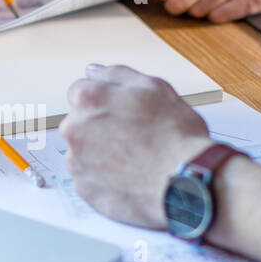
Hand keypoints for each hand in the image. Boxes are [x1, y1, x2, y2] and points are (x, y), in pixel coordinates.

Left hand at [59, 65, 210, 228]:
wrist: (186, 183)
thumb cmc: (175, 136)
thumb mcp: (154, 87)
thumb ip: (116, 75)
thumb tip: (93, 71)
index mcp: (88, 99)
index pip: (80, 91)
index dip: (105, 101)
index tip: (123, 112)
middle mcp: (74, 129)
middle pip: (81, 123)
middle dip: (101, 127)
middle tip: (134, 136)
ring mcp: (77, 162)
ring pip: (85, 152)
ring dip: (102, 153)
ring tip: (135, 159)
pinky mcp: (84, 189)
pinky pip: (90, 178)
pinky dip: (105, 178)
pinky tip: (130, 176)